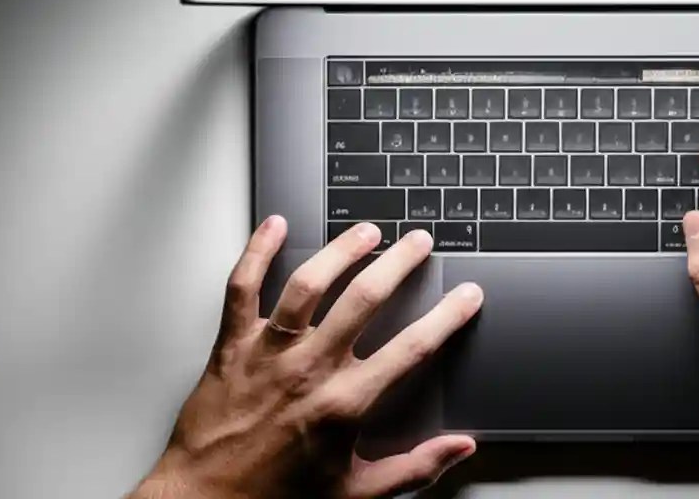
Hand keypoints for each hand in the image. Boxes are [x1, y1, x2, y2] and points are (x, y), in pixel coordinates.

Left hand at [129, 219, 482, 498]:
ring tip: (366, 232)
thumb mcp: (356, 492)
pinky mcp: (232, 346)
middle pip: (364, 300)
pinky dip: (256, 253)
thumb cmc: (275, 498)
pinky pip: (241, 288)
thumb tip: (460, 448)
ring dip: (341, 251)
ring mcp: (268, 352)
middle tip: (419, 242)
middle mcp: (308, 369)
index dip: (447, 317)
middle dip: (399, 263)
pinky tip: (274, 227)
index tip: (466, 295)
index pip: (411, 348)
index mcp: (344, 403)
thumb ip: (414, 468)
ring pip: (308, 284)